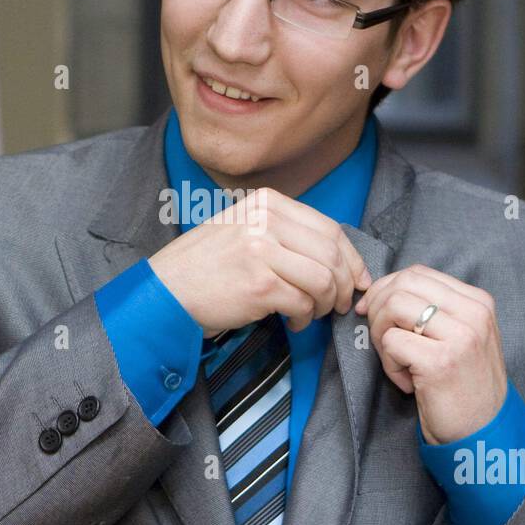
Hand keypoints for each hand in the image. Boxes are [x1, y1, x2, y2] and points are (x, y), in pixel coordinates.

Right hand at [149, 187, 372, 334]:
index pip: (329, 229)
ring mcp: (261, 251)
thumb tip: (337, 257)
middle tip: (338, 304)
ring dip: (324, 304)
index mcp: (267, 203)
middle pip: (331, 254)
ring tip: (311, 314)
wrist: (165, 290)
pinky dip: (305, 318)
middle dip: (344, 285)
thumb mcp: (243, 229)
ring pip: (323, 280)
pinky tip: (292, 322)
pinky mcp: (259, 284)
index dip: (352, 259)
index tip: (359, 279)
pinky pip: (303, 303)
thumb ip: (285, 232)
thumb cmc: (206, 266)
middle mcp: (265, 221)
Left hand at [353, 265, 506, 444]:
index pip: (417, 273)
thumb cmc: (463, 385)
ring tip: (397, 363)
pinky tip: (408, 382)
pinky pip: (391, 342)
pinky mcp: (440, 361)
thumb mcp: (460, 337)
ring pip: (392, 307)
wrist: (484, 433)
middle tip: (382, 340)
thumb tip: (378, 293)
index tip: (372, 311)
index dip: (386, 288)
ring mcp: (460, 336)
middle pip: (402, 285)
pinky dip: (389, 364)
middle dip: (377, 309)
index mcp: (477, 301)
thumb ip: (432, 311)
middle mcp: (473, 313)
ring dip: (382, 336)